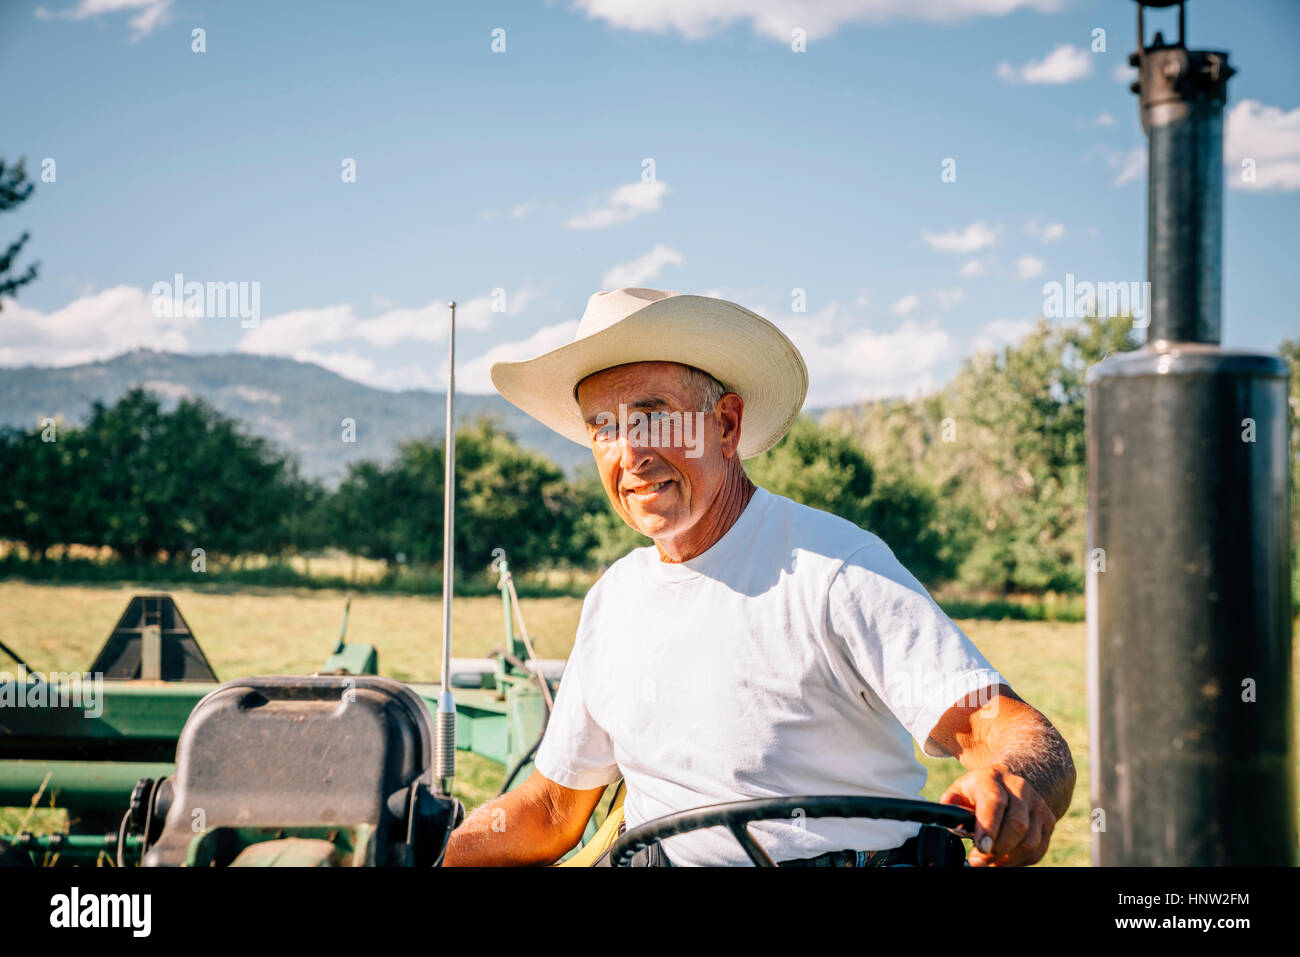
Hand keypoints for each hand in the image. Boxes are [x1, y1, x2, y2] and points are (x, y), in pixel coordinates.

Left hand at [939, 766, 1054, 865]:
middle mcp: (1019, 788)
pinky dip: (1021, 860)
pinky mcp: (1049, 820)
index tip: (981, 848)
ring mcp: (1037, 804)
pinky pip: (1039, 848)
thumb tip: (949, 822)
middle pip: (1016, 825)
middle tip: (978, 861)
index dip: (988, 828)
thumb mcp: (960, 790)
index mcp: (993, 778)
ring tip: (990, 863)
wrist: (1009, 779)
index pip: (994, 803)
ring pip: (1030, 841)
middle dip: (997, 850)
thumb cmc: (979, 790)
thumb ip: (951, 805)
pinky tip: (1005, 859)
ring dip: (1009, 859)